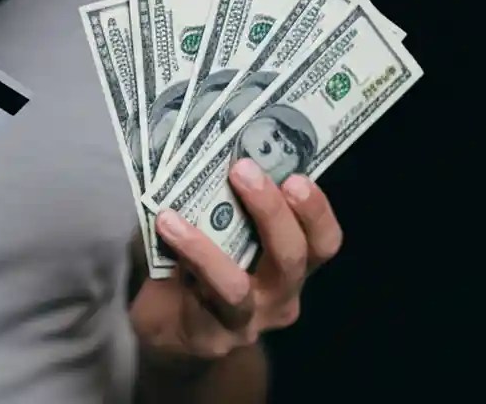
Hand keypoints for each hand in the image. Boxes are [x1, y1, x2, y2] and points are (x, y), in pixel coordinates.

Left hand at [130, 158, 342, 363]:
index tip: (296, 174)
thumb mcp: (222, 232)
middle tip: (243, 170)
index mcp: (291, 265)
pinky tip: (162, 228)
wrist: (171, 330)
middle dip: (271, 211)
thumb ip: (228, 202)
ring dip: (205, 247)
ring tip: (173, 212)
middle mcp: (280, 297)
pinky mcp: (209, 337)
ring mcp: (246, 322)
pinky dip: (177, 261)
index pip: (323, 241)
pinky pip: (193, 298)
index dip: (316, 210)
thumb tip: (212, 148)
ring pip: (237, 288)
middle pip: (293, 259)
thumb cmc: (200, 267)